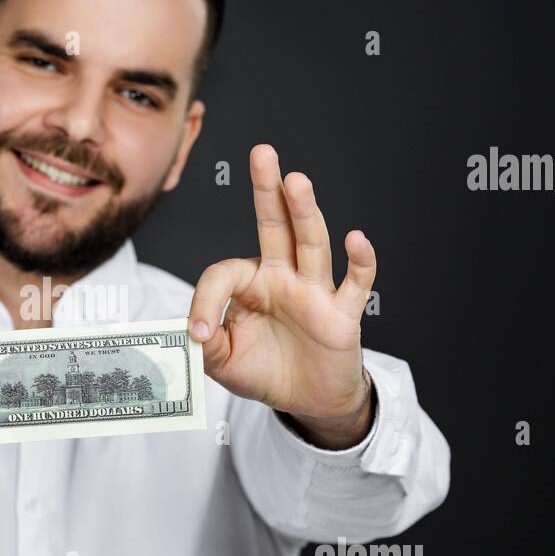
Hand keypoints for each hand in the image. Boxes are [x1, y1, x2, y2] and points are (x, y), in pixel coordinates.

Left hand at [187, 145, 376, 444]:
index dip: (205, 300)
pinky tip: (357, 238)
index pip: (224, 273)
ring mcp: (314, 291)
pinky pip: (355, 282)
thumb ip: (204, 344)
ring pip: (311, 244)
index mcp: (250, 284)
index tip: (199, 333)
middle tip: (262, 154)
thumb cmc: (266, 370)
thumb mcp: (222, 362)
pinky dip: (360, 261)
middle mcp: (283, 278)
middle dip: (268, 190)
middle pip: (275, 226)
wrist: (308, 402)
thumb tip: (193, 332)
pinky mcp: (343, 313)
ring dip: (305, 212)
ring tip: (296, 181)